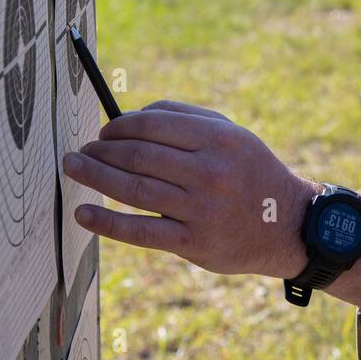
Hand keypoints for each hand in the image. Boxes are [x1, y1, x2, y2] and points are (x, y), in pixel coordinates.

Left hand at [61, 100, 315, 278]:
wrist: (287, 225)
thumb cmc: (252, 173)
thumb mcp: (233, 135)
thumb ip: (186, 119)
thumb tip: (131, 117)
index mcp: (218, 140)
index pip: (152, 126)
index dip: (118, 127)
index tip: (103, 132)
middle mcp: (209, 173)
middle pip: (137, 156)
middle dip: (100, 151)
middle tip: (80, 151)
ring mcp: (200, 210)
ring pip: (133, 190)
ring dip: (95, 177)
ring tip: (73, 168)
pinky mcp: (193, 242)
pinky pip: (140, 232)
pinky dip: (106, 222)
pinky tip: (83, 213)